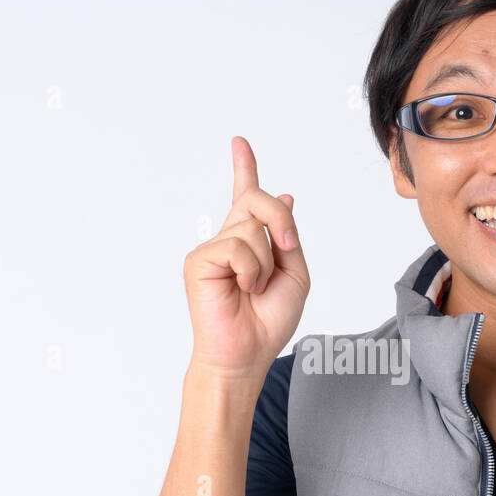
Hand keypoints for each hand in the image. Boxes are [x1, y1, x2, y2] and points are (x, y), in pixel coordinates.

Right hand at [183, 136, 309, 378]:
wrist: (248, 352)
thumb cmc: (269, 320)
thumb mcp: (295, 274)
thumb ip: (289, 236)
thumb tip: (286, 196)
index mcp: (252, 242)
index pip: (247, 197)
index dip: (244, 168)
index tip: (239, 143)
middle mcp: (229, 239)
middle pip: (259, 200)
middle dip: (281, 221)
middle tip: (288, 250)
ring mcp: (212, 248)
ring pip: (252, 227)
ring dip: (266, 261)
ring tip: (254, 287)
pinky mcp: (199, 259)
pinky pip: (237, 245)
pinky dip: (250, 269)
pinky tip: (242, 287)